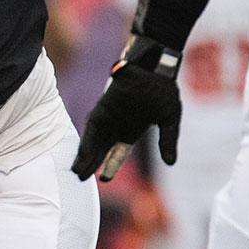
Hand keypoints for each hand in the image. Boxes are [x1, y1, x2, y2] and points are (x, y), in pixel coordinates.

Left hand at [72, 62, 180, 181]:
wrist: (155, 69)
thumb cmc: (164, 91)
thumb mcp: (169, 120)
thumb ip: (168, 141)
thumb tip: (171, 163)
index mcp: (131, 131)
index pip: (118, 153)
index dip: (110, 166)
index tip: (104, 179)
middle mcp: (117, 126)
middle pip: (101, 150)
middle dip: (91, 164)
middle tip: (81, 179)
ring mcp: (109, 116)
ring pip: (94, 141)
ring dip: (86, 155)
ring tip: (78, 171)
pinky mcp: (103, 107)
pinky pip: (93, 126)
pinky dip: (87, 140)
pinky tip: (83, 153)